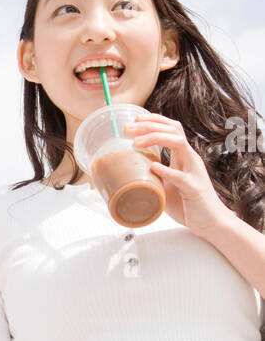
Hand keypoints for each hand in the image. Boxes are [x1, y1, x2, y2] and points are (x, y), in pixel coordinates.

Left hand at [125, 114, 228, 236]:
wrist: (210, 222)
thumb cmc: (188, 203)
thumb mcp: (167, 185)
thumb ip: (154, 175)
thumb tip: (130, 172)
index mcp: (184, 157)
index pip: (172, 129)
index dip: (155, 120)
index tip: (136, 119)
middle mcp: (190, 159)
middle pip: (174, 130)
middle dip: (150, 125)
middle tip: (129, 128)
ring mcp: (194, 172)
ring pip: (179, 144)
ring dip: (156, 138)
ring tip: (136, 142)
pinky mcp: (194, 188)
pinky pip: (180, 176)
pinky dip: (166, 170)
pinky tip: (153, 166)